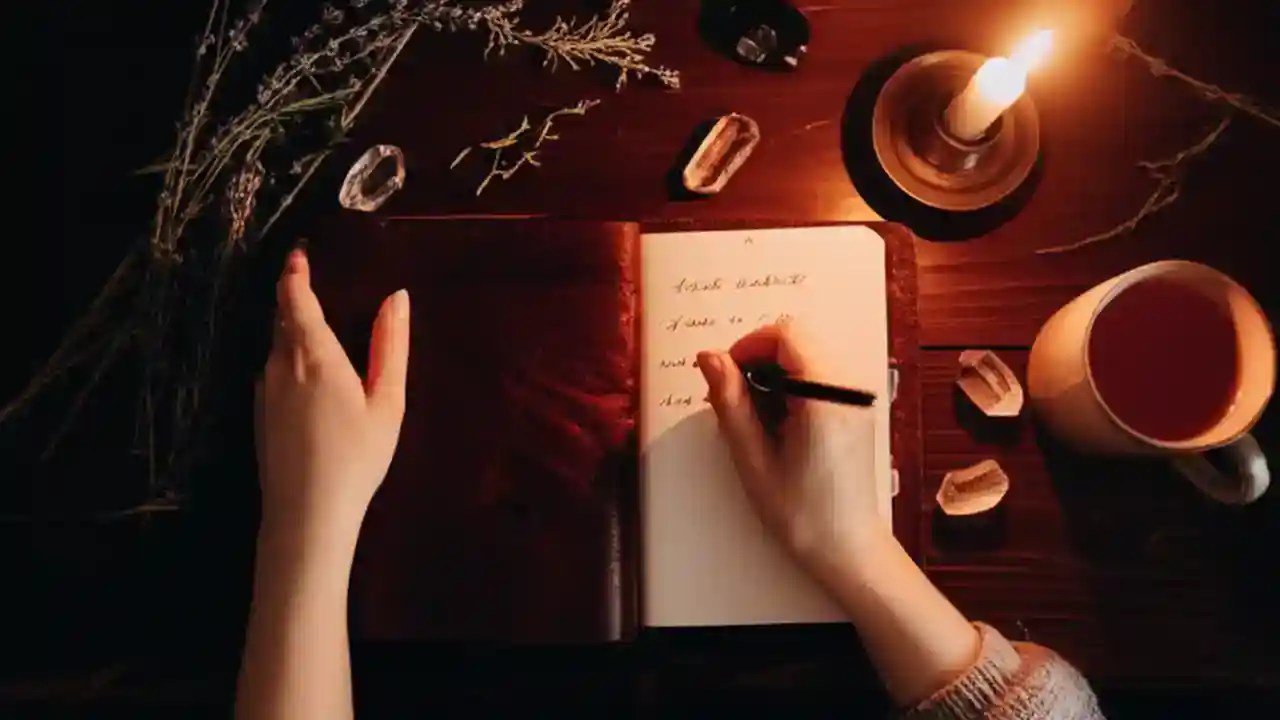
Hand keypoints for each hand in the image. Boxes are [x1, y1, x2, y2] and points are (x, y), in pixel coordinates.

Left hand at [255, 249, 409, 548]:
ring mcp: (263, 391)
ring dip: (292, 329)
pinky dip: (288, 358)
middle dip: (294, 296)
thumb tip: (397, 297)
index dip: (295, 272)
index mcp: (313, 354)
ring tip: (317, 327)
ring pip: (275, 346)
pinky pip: (273, 371)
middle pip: (281, 318)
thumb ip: (390, 346)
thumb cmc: (356, 457)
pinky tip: (309, 378)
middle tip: (313, 281)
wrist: (306, 515)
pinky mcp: (258, 415)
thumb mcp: (387, 402)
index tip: (301, 253)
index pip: (295, 298)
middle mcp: (279, 364)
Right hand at [697, 322, 887, 581]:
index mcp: (827, 395)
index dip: (748, 346)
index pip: (786, 334)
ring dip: (773, 376)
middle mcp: (849, 387)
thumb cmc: (801, 513)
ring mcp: (856, 397)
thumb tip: (709, 357)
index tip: (725, 378)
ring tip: (754, 421)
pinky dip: (791, 389)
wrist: (847, 549)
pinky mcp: (855, 409)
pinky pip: (819, 377)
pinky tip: (777, 425)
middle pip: (797, 341)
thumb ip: (730, 401)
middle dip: (757, 362)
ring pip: (806, 357)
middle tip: (733, 404)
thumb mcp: (753, 458)